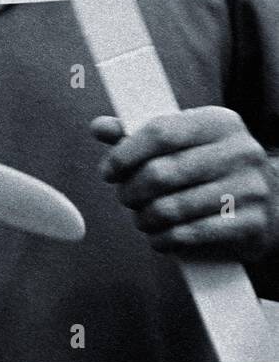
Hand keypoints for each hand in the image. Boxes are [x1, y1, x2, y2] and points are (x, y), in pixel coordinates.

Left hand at [94, 107, 278, 259]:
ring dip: (145, 218)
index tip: (108, 172)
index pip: (160, 132)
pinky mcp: (252, 225)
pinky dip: (165, 239)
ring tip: (142, 218)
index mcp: (219, 123)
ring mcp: (250, 189)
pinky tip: (159, 236)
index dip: (125, 154)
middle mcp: (240, 152)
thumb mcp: (183, 142)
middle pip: (160, 173)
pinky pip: (190, 234)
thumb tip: (99, 127)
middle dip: (131, 190)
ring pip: (171, 208)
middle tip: (125, 197)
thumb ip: (140, 134)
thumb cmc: (213, 168)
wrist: (273, 202)